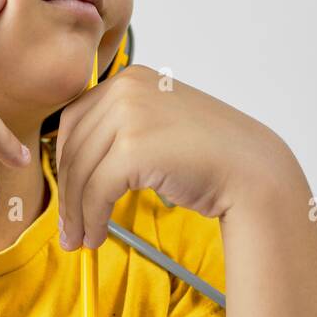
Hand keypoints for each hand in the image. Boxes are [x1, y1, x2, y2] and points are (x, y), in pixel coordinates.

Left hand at [55, 64, 298, 249]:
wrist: (251, 168)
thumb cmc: (212, 153)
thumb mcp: (160, 123)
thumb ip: (123, 128)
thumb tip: (76, 165)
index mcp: (131, 78)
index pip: (75, 119)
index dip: (65, 161)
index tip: (69, 191)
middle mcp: (126, 88)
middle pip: (72, 147)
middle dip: (67, 192)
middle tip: (68, 226)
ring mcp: (129, 116)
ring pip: (80, 172)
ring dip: (76, 212)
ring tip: (80, 238)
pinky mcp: (133, 149)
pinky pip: (95, 191)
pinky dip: (91, 219)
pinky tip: (97, 235)